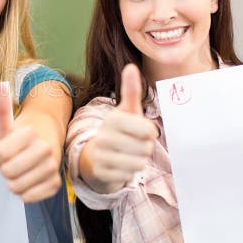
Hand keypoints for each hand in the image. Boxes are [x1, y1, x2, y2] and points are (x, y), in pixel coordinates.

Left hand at [0, 82, 60, 202]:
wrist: (44, 142)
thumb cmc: (19, 136)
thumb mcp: (7, 124)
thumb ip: (0, 108)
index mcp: (30, 133)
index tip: (2, 151)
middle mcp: (45, 149)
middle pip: (7, 173)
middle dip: (4, 169)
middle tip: (11, 161)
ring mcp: (52, 167)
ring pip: (16, 187)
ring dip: (12, 182)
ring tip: (19, 170)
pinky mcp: (55, 184)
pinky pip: (28, 198)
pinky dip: (23, 192)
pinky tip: (27, 181)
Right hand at [83, 64, 156, 192]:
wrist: (92, 158)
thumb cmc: (116, 132)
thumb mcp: (124, 112)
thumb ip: (130, 91)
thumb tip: (131, 67)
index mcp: (113, 119)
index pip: (148, 130)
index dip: (149, 133)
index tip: (140, 132)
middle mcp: (104, 136)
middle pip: (145, 148)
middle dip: (143, 149)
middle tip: (132, 146)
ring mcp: (100, 155)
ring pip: (138, 163)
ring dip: (137, 162)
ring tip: (126, 156)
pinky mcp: (100, 173)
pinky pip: (128, 176)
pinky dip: (127, 173)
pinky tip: (119, 167)